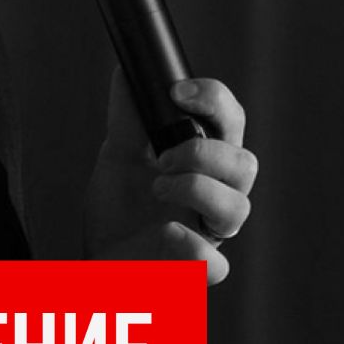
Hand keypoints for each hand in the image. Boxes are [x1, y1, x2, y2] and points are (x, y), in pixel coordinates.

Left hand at [83, 67, 256, 284]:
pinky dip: (188, 244)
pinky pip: (215, 262)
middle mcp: (216, 196)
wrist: (99, 260)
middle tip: (161, 157)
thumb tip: (126, 70)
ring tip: (157, 188)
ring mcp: (210, 234)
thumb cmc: (119, 211)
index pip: (231, 123)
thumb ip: (127, 118)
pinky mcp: (197, 272)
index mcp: (205, 163)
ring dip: (196, 189)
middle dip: (204, 151)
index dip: (215, 101)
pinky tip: (163, 233)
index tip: (178, 92)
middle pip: (244, 164)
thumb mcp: (118, 156)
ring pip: (237, 208)